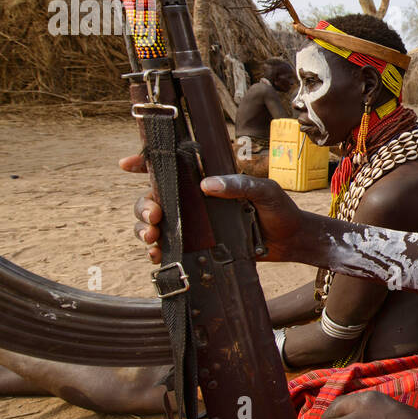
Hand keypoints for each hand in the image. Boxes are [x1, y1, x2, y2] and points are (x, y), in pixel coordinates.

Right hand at [121, 153, 310, 263]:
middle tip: (154, 216)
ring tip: (152, 236)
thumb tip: (208, 185)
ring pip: (154, 222)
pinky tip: (157, 254)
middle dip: (144, 205)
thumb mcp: (265, 192)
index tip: (127, 164)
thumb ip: (240, 185)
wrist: (290, 242)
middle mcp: (195, 200)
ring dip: (144, 228)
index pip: (172, 168)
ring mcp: (194, 224)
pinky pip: (166, 247)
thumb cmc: (280, 210)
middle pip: (154, 197)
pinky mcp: (197, 246)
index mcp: (208, 180)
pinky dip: (155, 251)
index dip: (145, 164)